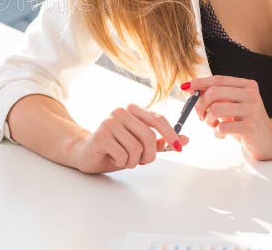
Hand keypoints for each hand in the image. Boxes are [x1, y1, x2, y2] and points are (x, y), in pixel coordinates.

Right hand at [71, 104, 188, 173]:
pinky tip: (113, 158)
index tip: (178, 147)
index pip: (158, 118)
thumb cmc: (115, 149)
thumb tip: (184, 140)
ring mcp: (109, 122)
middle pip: (148, 136)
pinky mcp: (101, 135)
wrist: (87, 153)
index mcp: (132, 110)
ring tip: (124, 159)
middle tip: (143, 161)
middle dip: (150, 155)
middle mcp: (121, 112)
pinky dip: (122, 162)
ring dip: (134, 160)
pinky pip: (123, 155)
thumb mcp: (140, 146)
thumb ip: (160, 142)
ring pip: (136, 147)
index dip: (171, 134)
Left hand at [185, 76, 271, 159]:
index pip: (218, 80)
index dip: (199, 83)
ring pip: (215, 109)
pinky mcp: (251, 127)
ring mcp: (252, 110)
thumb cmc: (245, 122)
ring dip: (208, 120)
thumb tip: (188, 89)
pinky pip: (222, 126)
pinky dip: (216, 132)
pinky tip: (222, 134)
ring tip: (213, 125)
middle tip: (200, 116)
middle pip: (214, 92)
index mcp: (247, 85)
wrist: (269, 141)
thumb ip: (214, 96)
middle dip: (200, 105)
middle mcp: (251, 95)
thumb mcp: (230, 105)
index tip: (185, 87)